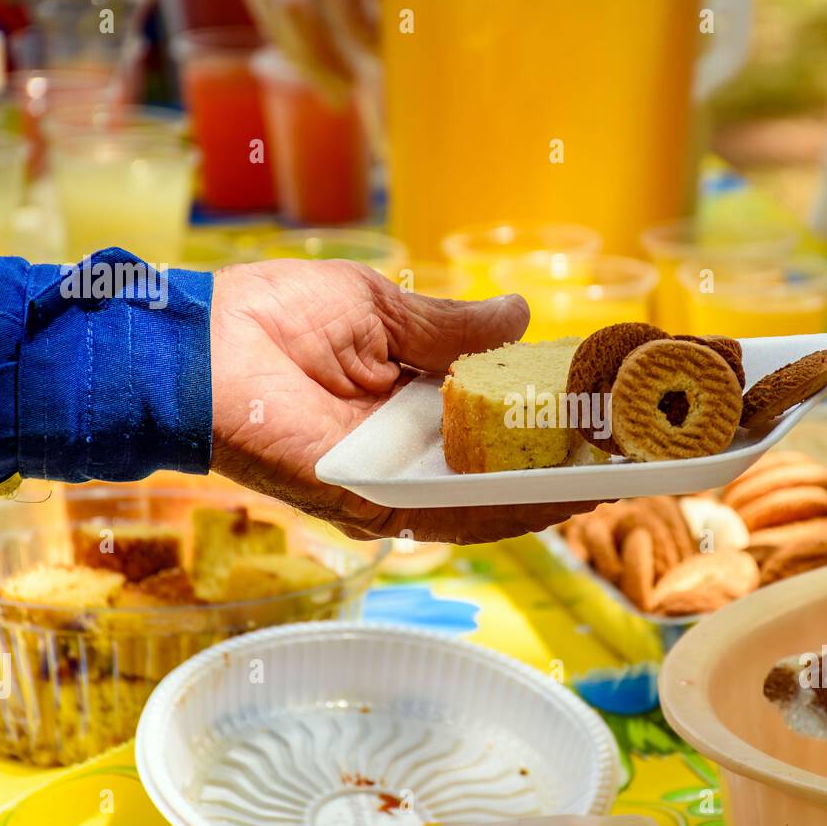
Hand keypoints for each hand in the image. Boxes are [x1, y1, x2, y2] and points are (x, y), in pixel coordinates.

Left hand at [208, 258, 595, 541]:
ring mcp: (383, 488)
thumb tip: (522, 316)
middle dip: (557, 473)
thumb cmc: (274, 317)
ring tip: (608, 481)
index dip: (541, 428)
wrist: (202, 343)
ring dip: (545, 498)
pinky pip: (445, 515)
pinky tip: (554, 496)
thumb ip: (451, 328)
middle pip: (492, 478)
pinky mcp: (364, 502)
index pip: (486, 431)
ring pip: (480, 506)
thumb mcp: (383, 310)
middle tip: (624, 459)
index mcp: (404, 411)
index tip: (596, 417)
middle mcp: (400, 459)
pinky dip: (503, 508)